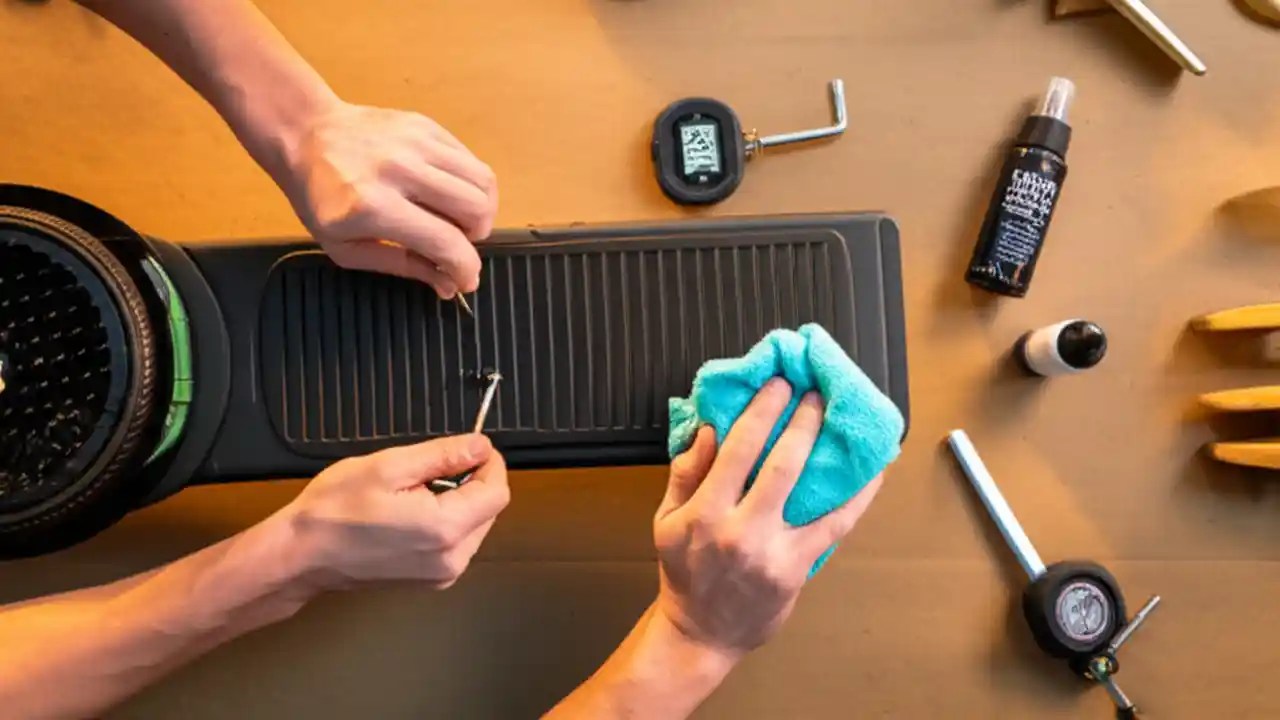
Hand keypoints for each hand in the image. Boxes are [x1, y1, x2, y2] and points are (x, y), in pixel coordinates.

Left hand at [277, 101, 497, 297]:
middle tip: (456, 242)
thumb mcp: (347, 248)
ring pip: (483, 180)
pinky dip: (470, 184)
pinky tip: (449, 193)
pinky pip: (470, 159)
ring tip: (459, 219)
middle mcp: (400, 169)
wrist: (304, 133)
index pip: (446, 242)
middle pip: (476, 208)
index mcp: (374, 206)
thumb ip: (402, 266)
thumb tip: (449, 284)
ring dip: (481, 209)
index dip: (465, 269)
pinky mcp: (426, 125)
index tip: (466, 280)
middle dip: (476, 237)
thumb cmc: (320, 198)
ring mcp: (416, 141)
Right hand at [282, 434, 509, 590]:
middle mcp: (452, 559)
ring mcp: (442, 575)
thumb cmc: (335, 510)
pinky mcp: (432, 580)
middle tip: (430, 469)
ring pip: (475, 526)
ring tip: (413, 493)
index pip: (497, 492)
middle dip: (471, 482)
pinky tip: (412, 513)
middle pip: (489, 510)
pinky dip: (446, 522)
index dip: (489, 464)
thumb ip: (443, 456)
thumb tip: (481, 446)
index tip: (470, 447)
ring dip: (458, 502)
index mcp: (446, 530)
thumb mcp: (389, 466)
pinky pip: (457, 543)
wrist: (302, 556)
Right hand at [653, 379, 883, 658]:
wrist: (702, 632)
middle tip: (813, 393)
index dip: (761, 411)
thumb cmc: (685, 571)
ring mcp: (772, 551)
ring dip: (829, 450)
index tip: (778, 385)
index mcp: (703, 513)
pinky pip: (835, 525)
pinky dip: (858, 496)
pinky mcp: (797, 568)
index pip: (737, 449)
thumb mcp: (666, 520)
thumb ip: (686, 473)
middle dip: (800, 421)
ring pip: (810, 491)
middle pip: (779, 463)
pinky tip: (872, 472)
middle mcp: (739, 530)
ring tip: (843, 419)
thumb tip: (709, 429)